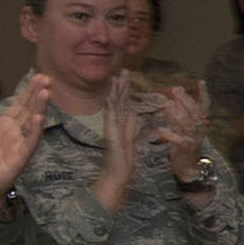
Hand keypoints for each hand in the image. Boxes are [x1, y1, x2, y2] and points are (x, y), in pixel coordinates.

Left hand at [0, 77, 48, 211]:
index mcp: (4, 125)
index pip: (19, 104)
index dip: (28, 90)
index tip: (37, 75)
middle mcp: (15, 132)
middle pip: (29, 109)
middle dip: (38, 93)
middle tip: (46, 77)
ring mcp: (19, 144)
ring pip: (33, 123)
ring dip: (40, 108)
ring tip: (46, 92)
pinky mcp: (19, 158)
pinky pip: (29, 143)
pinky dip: (35, 131)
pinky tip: (39, 118)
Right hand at [92, 74, 142, 212]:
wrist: (117, 174)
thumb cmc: (124, 160)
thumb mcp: (131, 139)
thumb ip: (131, 127)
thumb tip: (133, 114)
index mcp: (120, 123)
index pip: (122, 102)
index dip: (124, 89)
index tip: (126, 75)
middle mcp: (113, 123)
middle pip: (117, 100)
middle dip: (120, 85)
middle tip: (123, 70)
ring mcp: (111, 128)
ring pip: (113, 105)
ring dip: (115, 91)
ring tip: (117, 76)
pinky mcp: (111, 134)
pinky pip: (110, 117)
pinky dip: (110, 106)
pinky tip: (110, 95)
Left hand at [150, 81, 209, 183]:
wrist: (189, 167)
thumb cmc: (185, 145)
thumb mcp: (184, 127)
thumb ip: (180, 113)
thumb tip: (173, 97)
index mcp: (200, 123)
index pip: (205, 106)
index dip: (204, 94)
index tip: (201, 82)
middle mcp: (199, 129)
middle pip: (195, 112)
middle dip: (185, 99)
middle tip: (175, 89)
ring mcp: (193, 138)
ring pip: (188, 124)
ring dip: (177, 114)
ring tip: (166, 105)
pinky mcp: (185, 148)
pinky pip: (178, 140)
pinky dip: (168, 134)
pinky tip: (159, 129)